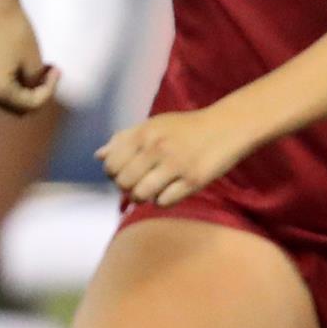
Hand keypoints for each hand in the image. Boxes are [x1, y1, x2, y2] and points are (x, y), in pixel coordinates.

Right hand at [0, 0, 58, 113]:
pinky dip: (11, 82)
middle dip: (36, 93)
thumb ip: (35, 87)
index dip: (49, 90)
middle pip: (17, 107)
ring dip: (24, 89)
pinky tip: (22, 64)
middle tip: (51, 71)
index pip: (30, 105)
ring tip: (40, 67)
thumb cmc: (18, 32)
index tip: (57, 69)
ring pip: (7, 99)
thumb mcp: (34, 63)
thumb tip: (31, 102)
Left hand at [97, 107, 257, 207]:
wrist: (228, 126)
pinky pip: (163, 202)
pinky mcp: (193, 180)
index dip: (114, 173)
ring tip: (155, 188)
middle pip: (123, 183)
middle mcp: (157, 147)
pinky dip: (164, 200)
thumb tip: (99, 156)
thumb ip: (125, 138)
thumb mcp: (154, 125)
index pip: (110, 165)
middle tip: (142, 182)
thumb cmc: (186, 128)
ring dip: (144, 196)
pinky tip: (173, 189)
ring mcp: (175, 164)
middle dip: (128, 187)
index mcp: (144, 132)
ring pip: (140, 195)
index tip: (128, 171)